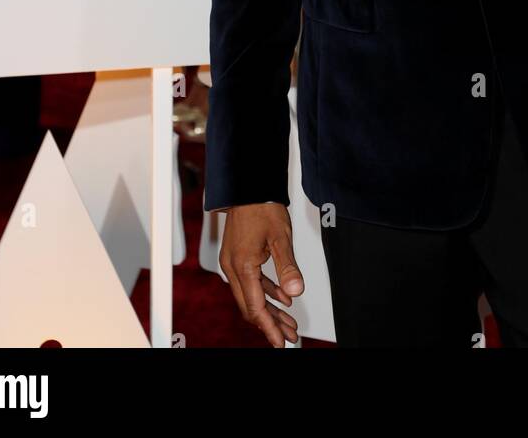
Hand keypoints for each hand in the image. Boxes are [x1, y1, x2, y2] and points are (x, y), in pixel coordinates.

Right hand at [218, 203, 303, 346]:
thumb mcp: (280, 237)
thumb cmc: (261, 205)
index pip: (255, 307)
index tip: (280, 342)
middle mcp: (232, 267)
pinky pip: (250, 282)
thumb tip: (295, 291)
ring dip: (269, 310)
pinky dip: (266, 292)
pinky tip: (281, 297)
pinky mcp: (237, 256)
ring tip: (287, 322)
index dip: (268, 328)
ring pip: (250, 295)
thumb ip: (287, 267)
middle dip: (270, 323)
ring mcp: (233, 262)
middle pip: (251, 306)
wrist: (247, 186)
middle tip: (287, 335)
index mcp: (242, 266)